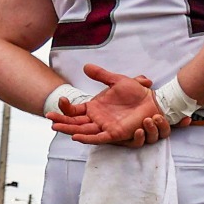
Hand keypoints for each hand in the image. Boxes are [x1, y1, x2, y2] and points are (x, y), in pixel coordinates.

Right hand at [51, 64, 174, 146]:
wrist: (153, 100)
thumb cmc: (136, 93)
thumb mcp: (116, 80)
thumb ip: (101, 75)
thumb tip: (85, 66)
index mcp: (95, 108)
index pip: (75, 111)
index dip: (65, 108)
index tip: (61, 99)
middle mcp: (98, 119)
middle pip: (75, 122)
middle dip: (62, 121)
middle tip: (49, 119)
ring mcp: (105, 127)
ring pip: (83, 130)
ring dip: (70, 129)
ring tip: (56, 127)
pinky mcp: (115, 134)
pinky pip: (99, 138)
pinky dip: (87, 138)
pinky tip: (76, 136)